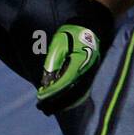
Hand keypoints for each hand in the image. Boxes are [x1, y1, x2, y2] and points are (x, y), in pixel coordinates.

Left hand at [36, 0, 115, 115]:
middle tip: (43, 109)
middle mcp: (86, 72)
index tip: (40, 99)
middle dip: (57, 103)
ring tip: (51, 108)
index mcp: (78, 64)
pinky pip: (82, 90)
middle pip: (72, 94)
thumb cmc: (73, 33)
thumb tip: (46, 82)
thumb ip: (52, 64)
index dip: (51, 93)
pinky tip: (64, 102)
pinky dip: (72, 99)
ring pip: (78, 94)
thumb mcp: (58, 45)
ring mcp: (90, 74)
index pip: (63, 84)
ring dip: (64, 103)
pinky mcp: (91, 74)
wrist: (93, 25)